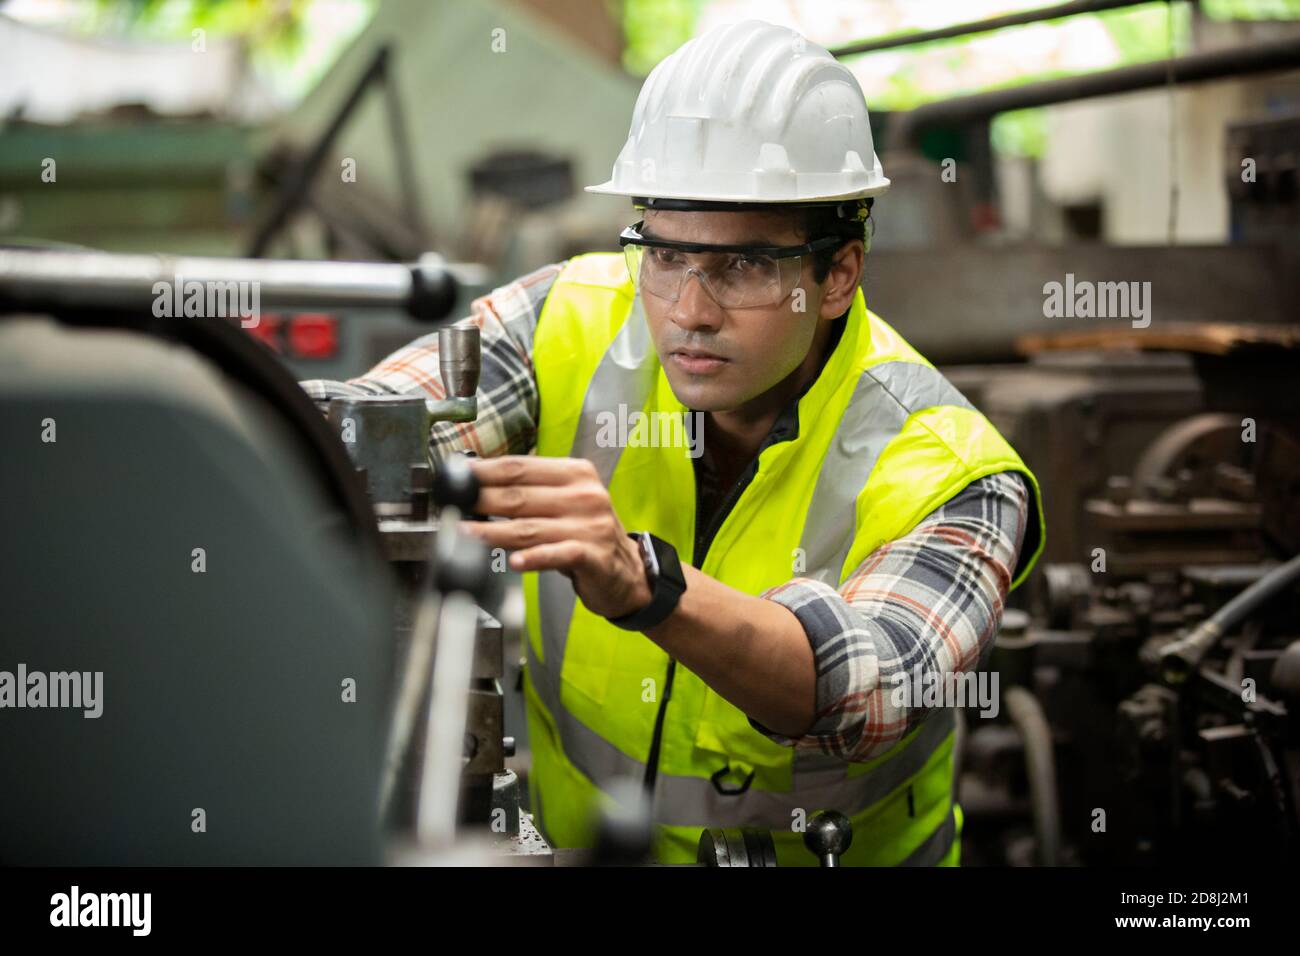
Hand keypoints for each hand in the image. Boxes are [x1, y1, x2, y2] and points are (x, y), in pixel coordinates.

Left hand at [461, 456, 653, 619]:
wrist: (626, 571)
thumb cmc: (586, 533)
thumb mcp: (566, 501)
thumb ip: (531, 491)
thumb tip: (479, 485)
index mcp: (576, 474)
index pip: (522, 467)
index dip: (485, 471)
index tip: (458, 474)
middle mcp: (585, 495)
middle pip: (521, 496)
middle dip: (481, 499)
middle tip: (452, 504)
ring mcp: (590, 525)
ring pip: (529, 527)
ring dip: (492, 531)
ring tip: (466, 533)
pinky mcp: (593, 555)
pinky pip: (556, 554)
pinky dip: (533, 558)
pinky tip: (514, 562)